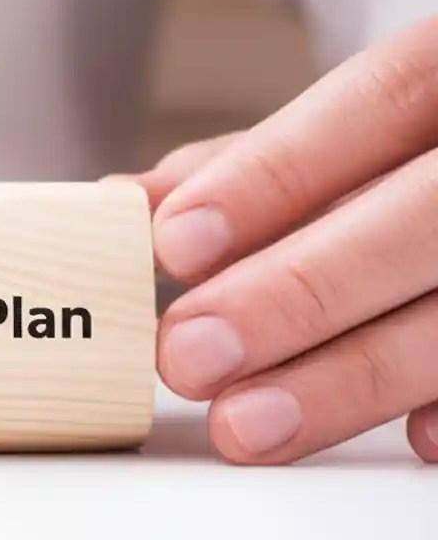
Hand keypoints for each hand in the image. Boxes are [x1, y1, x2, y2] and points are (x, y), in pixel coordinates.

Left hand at [129, 17, 437, 463]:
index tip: (175, 243)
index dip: (273, 176)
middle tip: (190, 354)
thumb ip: (249, 162)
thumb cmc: (414, 147)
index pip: (375, 103)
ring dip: (352, 379)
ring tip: (248, 424)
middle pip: (420, 217)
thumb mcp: (345, 131)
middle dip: (298, 293)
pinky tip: (407, 435)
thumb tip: (131, 202)